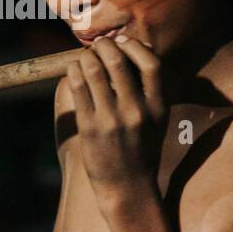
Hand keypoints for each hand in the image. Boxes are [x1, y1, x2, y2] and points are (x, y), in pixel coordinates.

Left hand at [66, 35, 167, 212]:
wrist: (128, 188)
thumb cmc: (141, 149)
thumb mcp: (157, 119)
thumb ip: (150, 89)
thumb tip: (132, 51)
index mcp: (158, 106)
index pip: (151, 63)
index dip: (135, 46)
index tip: (124, 44)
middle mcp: (136, 111)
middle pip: (118, 61)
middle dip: (104, 46)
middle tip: (98, 46)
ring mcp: (112, 119)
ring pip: (93, 70)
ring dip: (85, 57)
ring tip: (84, 58)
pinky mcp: (89, 127)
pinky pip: (78, 87)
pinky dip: (74, 71)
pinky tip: (74, 71)